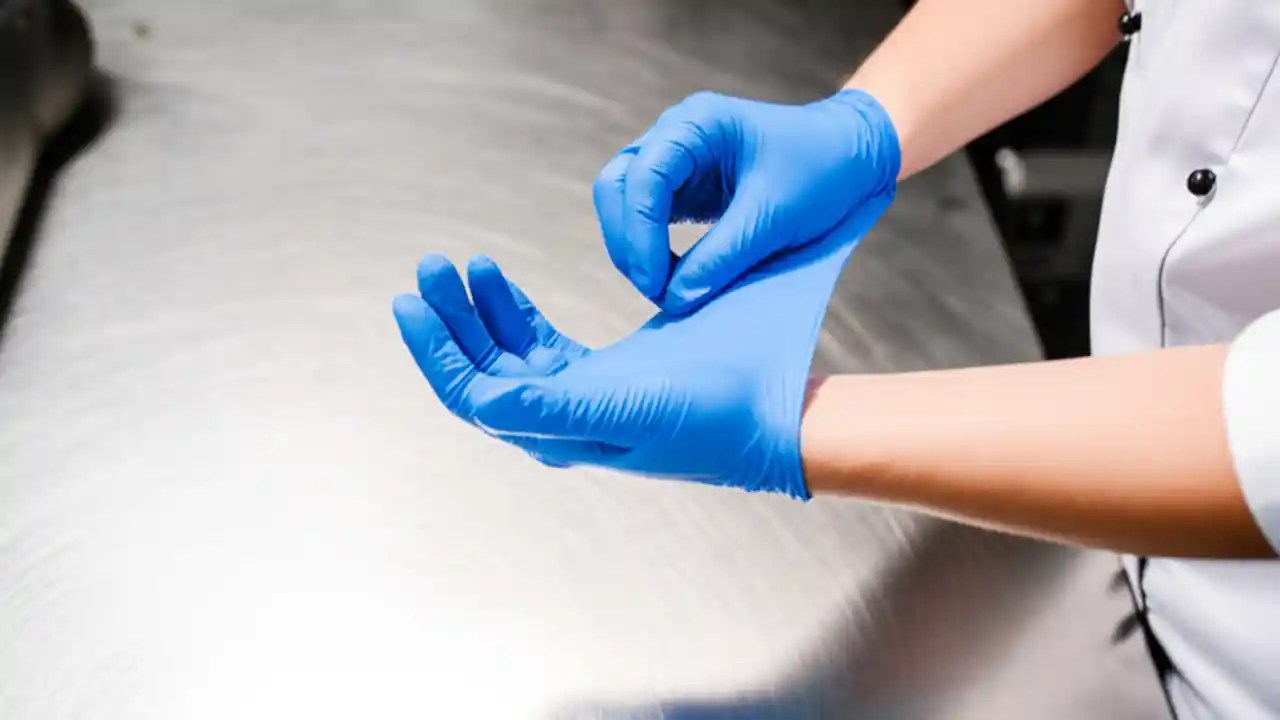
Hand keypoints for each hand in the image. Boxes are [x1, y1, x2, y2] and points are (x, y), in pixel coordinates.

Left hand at [392, 196, 890, 496]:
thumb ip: (553, 407)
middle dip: (450, 319)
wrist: (769, 416)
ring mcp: (576, 395)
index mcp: (556, 432)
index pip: (472, 394)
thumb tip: (479, 405)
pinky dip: (513, 308)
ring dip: (477, 309)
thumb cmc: (707, 417)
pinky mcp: (600, 372)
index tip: (407, 302)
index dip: (434, 352)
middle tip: (429, 265)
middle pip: (480, 366)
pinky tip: (498, 279)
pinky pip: (536, 339)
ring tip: (460, 262)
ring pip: (504, 350)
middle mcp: (557, 420)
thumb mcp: (626, 408)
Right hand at [595, 89, 898, 313]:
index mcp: (697, 124)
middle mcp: (675, 136)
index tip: (656, 284)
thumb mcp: (774, 216)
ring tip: (665, 290)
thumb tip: (674, 299)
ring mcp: (675, 162)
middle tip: (655, 291)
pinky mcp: (682, 189)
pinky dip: (652, 251)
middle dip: (627, 242)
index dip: (639, 234)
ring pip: (623, 204)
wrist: (852, 156)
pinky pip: (647, 219)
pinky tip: (673, 278)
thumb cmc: (822, 169)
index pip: (642, 177)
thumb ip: (721, 257)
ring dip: (634, 249)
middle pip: (617, 187)